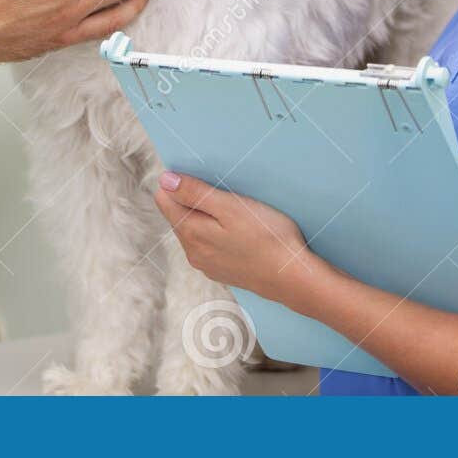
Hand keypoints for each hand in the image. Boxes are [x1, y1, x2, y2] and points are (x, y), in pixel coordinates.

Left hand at [154, 171, 325, 306]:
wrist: (293, 276)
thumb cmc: (266, 237)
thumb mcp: (230, 207)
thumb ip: (195, 193)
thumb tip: (164, 181)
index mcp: (190, 232)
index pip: (164, 199)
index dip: (180, 183)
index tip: (205, 181)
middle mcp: (192, 251)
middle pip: (179, 214)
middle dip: (195, 200)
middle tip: (227, 195)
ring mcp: (206, 264)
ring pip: (195, 230)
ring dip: (208, 217)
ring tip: (237, 213)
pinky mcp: (221, 271)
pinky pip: (209, 244)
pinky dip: (218, 233)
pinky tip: (241, 232)